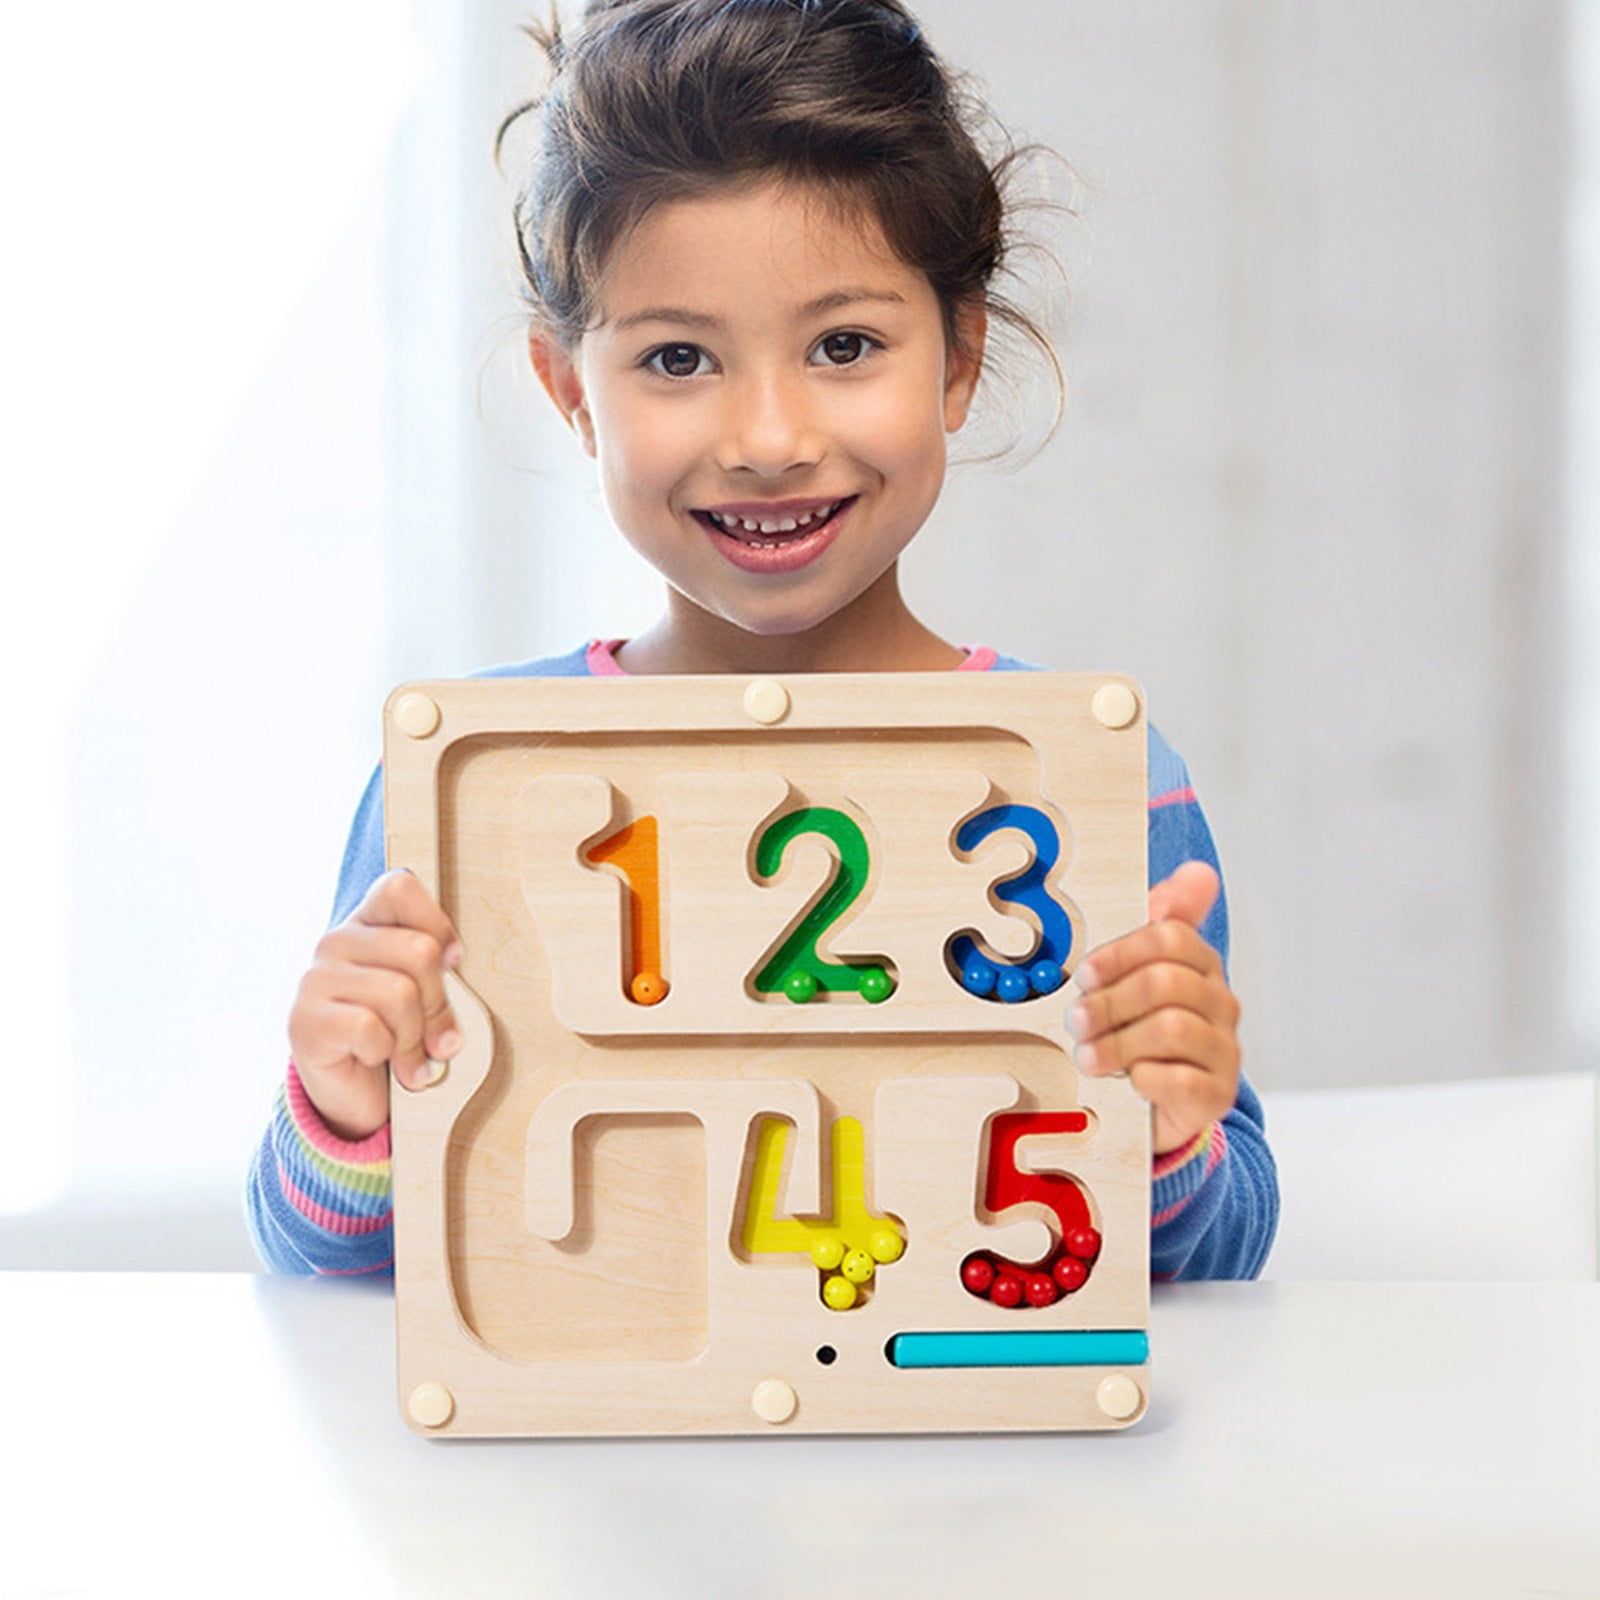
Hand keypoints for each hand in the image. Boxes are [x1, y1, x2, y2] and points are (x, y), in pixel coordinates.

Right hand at [287, 871, 463, 1141]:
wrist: (354, 1094)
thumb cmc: (397, 1034)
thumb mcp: (424, 994)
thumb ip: (436, 969)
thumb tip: (452, 961)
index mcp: (367, 923)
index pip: (400, 888)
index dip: (437, 924)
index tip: (451, 962)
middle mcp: (336, 942)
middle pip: (420, 951)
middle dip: (438, 1003)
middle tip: (434, 1035)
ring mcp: (315, 980)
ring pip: (400, 994)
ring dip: (414, 1038)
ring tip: (408, 1055)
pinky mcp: (303, 1022)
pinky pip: (370, 1028)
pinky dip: (387, 1053)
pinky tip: (380, 1060)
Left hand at [1067, 861, 1240, 1154]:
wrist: (1166, 1105)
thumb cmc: (1144, 1031)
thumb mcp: (1141, 974)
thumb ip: (1161, 922)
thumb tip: (1200, 872)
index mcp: (1200, 966)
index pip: (1172, 937)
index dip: (1121, 953)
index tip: (1086, 974)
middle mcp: (1220, 1004)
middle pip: (1166, 983)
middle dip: (1110, 1002)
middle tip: (1077, 1020)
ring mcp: (1223, 1050)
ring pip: (1172, 1029)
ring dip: (1118, 1043)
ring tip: (1090, 1056)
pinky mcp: (1217, 1095)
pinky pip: (1180, 1079)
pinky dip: (1145, 1079)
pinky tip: (1129, 1081)